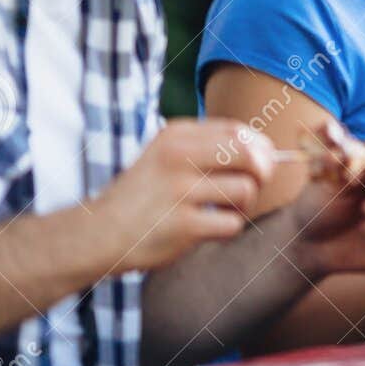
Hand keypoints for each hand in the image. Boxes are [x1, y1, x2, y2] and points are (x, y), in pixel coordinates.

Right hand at [97, 119, 273, 272]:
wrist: (98, 233)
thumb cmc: (142, 195)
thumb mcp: (165, 155)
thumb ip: (208, 147)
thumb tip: (266, 150)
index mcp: (175, 134)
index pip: (239, 131)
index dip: (260, 148)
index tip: (260, 164)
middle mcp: (178, 157)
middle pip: (250, 155)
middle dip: (263, 172)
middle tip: (252, 187)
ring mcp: (180, 190)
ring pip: (246, 190)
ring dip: (244, 205)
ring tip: (225, 211)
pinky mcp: (183, 224)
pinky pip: (232, 223)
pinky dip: (229, 228)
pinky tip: (210, 229)